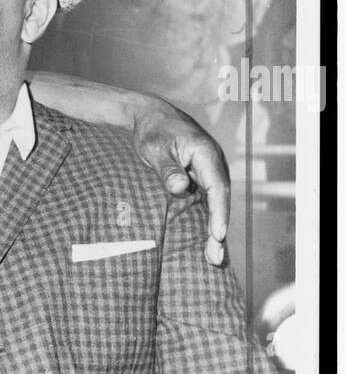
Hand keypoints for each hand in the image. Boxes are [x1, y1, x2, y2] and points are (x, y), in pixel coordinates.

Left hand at [131, 96, 229, 265]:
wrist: (152, 116)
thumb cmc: (153, 131)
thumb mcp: (155, 148)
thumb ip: (167, 169)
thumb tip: (180, 188)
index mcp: (206, 154)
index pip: (217, 187)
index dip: (218, 213)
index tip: (218, 234)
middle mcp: (214, 163)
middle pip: (220, 200)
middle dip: (219, 230)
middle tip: (216, 257)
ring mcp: (209, 171)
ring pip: (216, 204)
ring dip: (216, 229)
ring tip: (214, 258)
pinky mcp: (202, 178)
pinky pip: (209, 201)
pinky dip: (209, 220)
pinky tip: (207, 240)